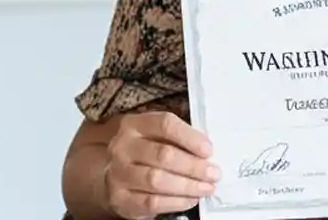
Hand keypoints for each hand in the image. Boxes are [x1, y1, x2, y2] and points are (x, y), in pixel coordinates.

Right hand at [102, 111, 220, 218]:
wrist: (113, 175)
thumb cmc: (143, 151)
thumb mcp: (154, 136)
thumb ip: (177, 138)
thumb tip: (206, 150)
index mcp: (134, 124)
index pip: (165, 124)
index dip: (190, 137)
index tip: (208, 150)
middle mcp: (123, 147)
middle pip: (163, 155)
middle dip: (194, 166)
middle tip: (214, 174)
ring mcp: (118, 174)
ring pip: (157, 180)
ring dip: (187, 186)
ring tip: (206, 188)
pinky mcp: (120, 199)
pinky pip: (151, 202)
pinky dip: (176, 202)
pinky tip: (190, 199)